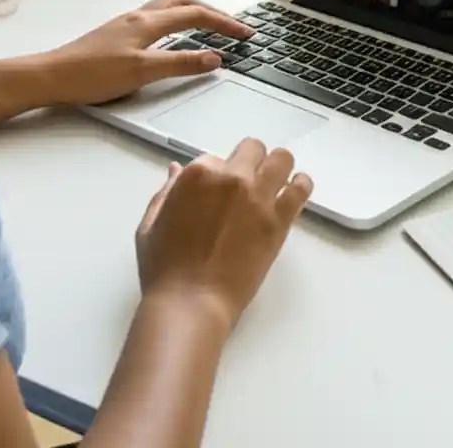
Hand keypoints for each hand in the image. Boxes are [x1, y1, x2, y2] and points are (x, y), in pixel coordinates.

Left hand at [40, 0, 252, 106]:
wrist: (51, 76)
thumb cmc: (91, 74)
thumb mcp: (142, 72)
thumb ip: (180, 63)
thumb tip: (213, 58)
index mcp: (147, 22)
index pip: (197, 14)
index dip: (225, 23)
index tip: (246, 33)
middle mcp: (138, 17)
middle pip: (184, 2)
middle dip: (213, 11)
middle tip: (233, 26)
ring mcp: (127, 24)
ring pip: (169, 9)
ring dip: (194, 13)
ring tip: (211, 26)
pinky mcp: (118, 35)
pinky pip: (157, 20)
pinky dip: (176, 23)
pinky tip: (175, 39)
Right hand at [136, 141, 313, 331]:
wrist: (191, 301)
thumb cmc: (163, 267)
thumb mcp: (151, 224)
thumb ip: (167, 192)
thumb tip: (177, 169)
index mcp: (197, 174)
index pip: (214, 158)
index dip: (215, 175)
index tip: (215, 195)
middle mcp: (232, 177)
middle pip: (253, 149)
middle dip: (249, 161)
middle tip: (246, 184)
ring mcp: (259, 197)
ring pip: (282, 160)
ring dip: (277, 167)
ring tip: (273, 183)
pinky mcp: (279, 220)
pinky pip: (301, 189)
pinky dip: (300, 185)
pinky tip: (294, 190)